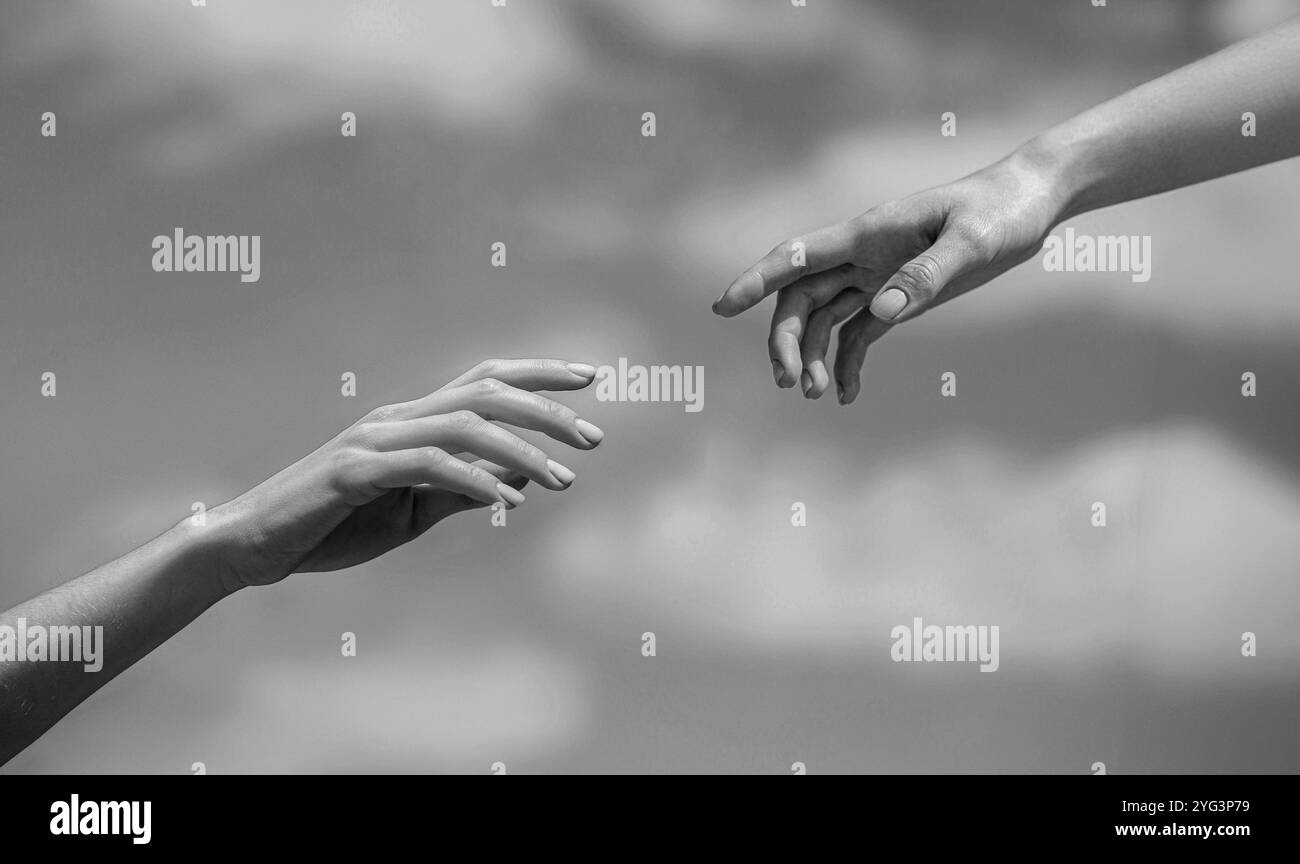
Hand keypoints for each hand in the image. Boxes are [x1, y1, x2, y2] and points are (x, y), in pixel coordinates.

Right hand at [209, 358, 604, 586]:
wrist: (255, 545)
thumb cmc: (334, 524)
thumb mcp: (414, 510)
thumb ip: (462, 491)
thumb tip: (520, 481)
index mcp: (413, 421)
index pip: (485, 380)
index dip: (538, 372)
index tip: (591, 377)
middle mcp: (398, 418)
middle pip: (485, 391)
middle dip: (547, 408)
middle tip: (594, 438)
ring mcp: (375, 440)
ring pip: (465, 425)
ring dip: (522, 450)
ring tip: (564, 480)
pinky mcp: (355, 471)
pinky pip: (427, 466)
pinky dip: (474, 480)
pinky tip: (507, 504)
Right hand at [711, 151, 1064, 403]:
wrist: (1032, 201)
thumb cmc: (1004, 210)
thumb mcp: (973, 242)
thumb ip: (926, 275)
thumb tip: (880, 312)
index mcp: (868, 233)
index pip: (797, 257)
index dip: (756, 280)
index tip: (723, 306)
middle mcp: (863, 253)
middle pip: (802, 298)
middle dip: (787, 340)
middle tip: (792, 383)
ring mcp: (879, 274)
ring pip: (824, 317)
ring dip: (814, 355)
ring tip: (818, 395)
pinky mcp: (900, 294)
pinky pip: (859, 332)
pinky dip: (848, 362)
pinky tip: (848, 394)